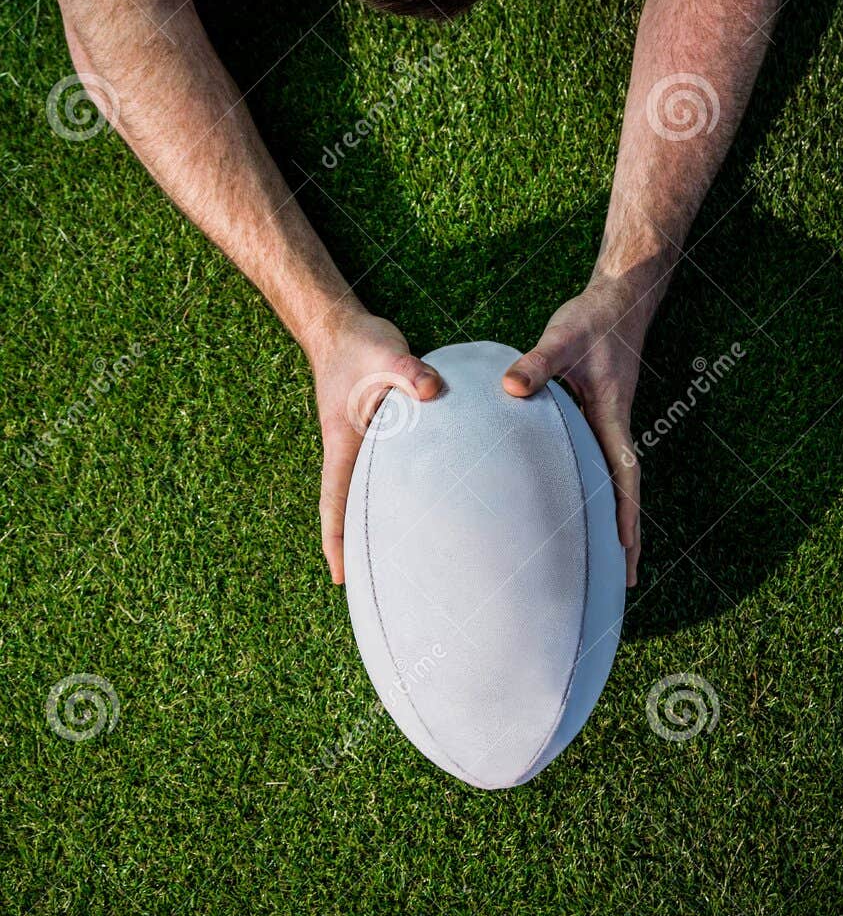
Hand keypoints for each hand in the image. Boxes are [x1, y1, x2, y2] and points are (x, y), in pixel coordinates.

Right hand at [309, 310, 441, 583]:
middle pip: (353, 508)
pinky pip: (389, 472)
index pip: (336, 501)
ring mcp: (365, 444)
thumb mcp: (384, 352)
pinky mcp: (382, 433)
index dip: (336, 541)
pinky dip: (401, 493)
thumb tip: (432, 390)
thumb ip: (409, 371)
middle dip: (362, 547)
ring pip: (371, 494)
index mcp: (344, 443)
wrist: (341, 326)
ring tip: (408, 561)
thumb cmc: (357, 344)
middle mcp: (352, 450)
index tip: (341, 578)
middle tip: (380, 588)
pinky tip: (426, 507)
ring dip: (383, 523)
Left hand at [503, 278, 645, 585]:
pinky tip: (577, 503)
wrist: (618, 299)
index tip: (626, 553)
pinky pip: (599, 460)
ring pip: (613, 479)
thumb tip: (510, 388)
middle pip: (624, 491)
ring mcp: (608, 422)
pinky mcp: (597, 414)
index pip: (624, 475)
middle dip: (626, 535)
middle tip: (624, 581)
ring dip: (612, 517)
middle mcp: (614, 425)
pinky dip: (595, 488)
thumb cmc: (592, 318)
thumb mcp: (563, 338)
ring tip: (604, 559)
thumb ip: (537, 363)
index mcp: (612, 416)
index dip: (626, 515)